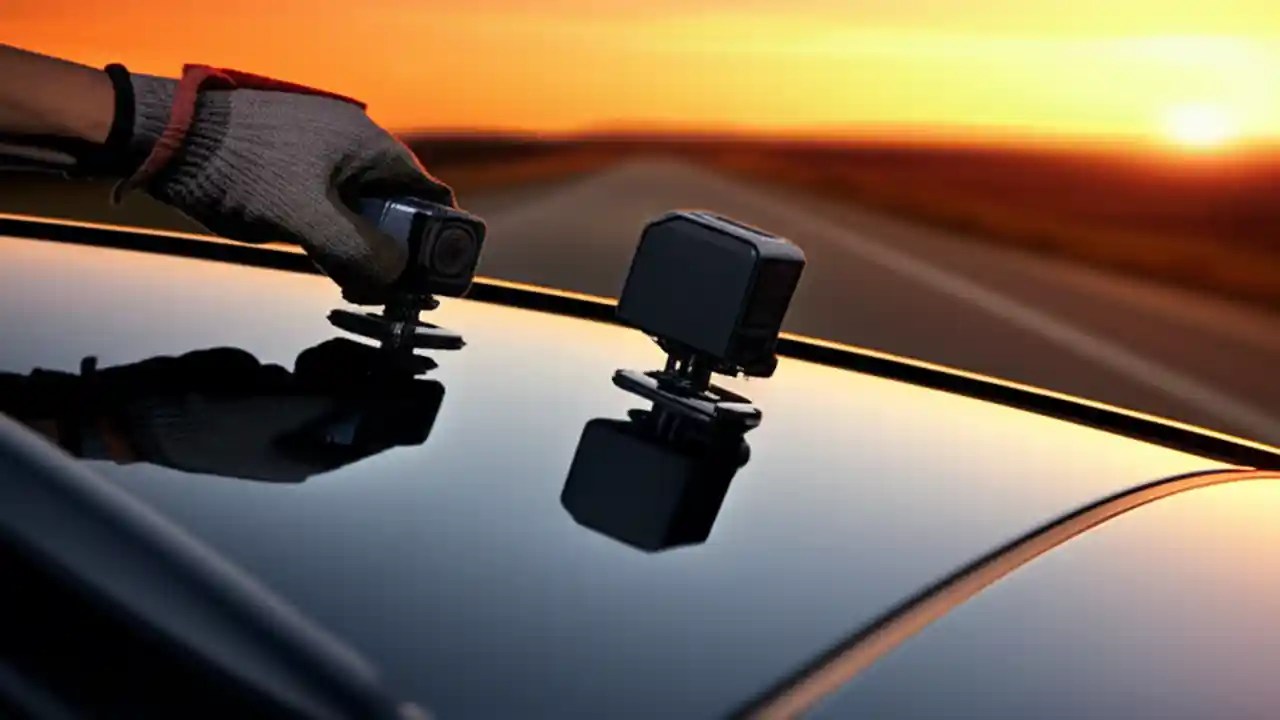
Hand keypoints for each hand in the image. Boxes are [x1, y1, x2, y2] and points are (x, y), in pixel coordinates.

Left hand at [124, 72, 454, 303]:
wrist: (166, 139)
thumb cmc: (235, 167)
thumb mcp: (305, 218)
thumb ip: (357, 252)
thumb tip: (394, 282)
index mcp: (370, 146)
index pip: (430, 195)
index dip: (439, 239)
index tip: (431, 277)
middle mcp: (354, 147)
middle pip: (399, 207)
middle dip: (395, 250)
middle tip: (382, 287)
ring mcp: (323, 156)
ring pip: (363, 210)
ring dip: (361, 246)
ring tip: (347, 278)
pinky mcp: (294, 168)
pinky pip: (331, 206)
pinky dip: (333, 234)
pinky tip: (318, 256)